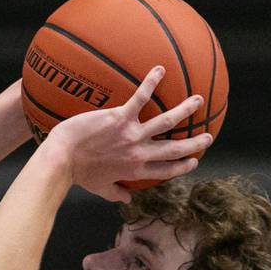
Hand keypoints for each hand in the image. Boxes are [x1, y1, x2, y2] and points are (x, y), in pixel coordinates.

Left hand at [41, 65, 212, 201]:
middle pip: (173, 149)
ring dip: (184, 110)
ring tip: (198, 100)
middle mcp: (138, 154)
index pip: (165, 171)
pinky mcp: (119, 118)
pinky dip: (151, 82)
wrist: (61, 159)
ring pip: (166, 122)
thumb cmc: (78, 174)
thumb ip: (116, 194)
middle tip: (208, 137)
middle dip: (194, 144)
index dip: (182, 166)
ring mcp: (131, 135)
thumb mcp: (100, 188)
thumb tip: (127, 200)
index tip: (194, 161)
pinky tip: (160, 69)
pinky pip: (140, 97)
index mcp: (134, 171)